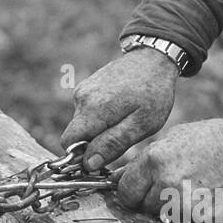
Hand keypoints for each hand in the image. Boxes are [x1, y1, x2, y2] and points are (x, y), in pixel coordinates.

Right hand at [61, 48, 178, 169]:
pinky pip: (86, 111)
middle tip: (120, 139)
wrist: (153, 59)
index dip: (80, 156)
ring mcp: (83, 90)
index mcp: (94, 110)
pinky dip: (99, 117)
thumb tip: (89, 163)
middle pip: (75, 134)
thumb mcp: (142, 124)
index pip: (69, 143)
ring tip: (124, 121)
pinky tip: (119, 110)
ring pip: (81, 124)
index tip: (102, 159)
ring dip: (97, 130)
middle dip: (92, 143)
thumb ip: (113, 144)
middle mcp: (82, 98)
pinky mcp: (87, 86)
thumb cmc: (153, 93)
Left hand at [112, 107, 222, 222]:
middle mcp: (166, 182)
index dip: (132, 192)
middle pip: (144, 207)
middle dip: (153, 201)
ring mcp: (185, 203)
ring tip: (195, 189)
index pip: (126, 191)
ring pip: (167, 217)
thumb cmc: (213, 139)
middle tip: (172, 189)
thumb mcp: (173, 139)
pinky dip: (198, 216)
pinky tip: (210, 197)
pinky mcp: (204, 218)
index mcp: (154, 160)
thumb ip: (147, 161)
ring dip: (176, 209)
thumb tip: (120, 179)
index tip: (139, 192)